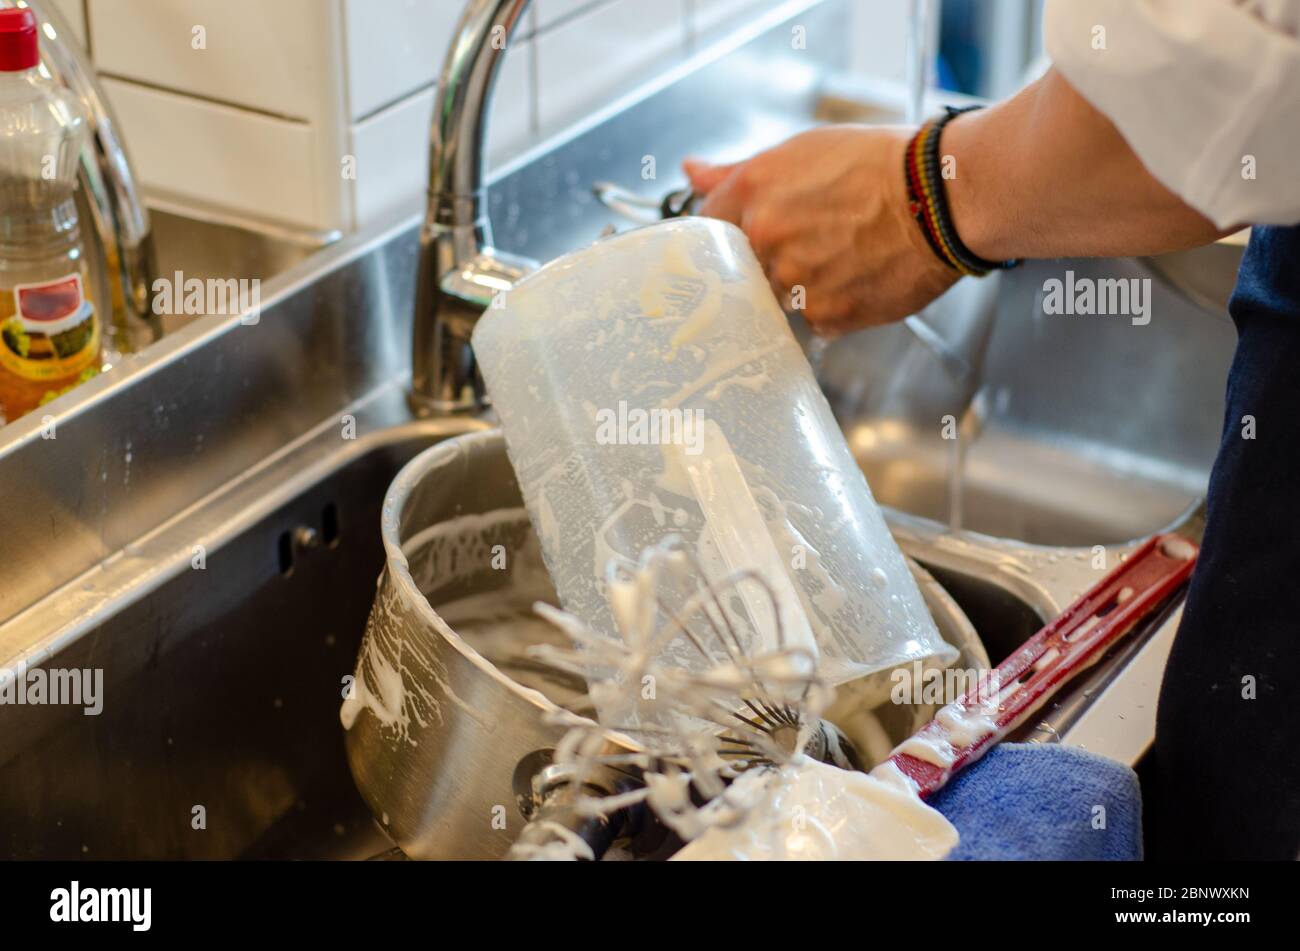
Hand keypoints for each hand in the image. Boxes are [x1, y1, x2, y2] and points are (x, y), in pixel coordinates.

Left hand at [683, 125, 956, 335]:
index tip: (742, 234)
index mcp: (754, 193)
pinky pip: (814, 318)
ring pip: (778, 295)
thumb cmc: (882, 165)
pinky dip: (832, 302)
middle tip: (812, 238)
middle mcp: (767, 240)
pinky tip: (860, 275)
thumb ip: (737, 171)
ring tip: (843, 254)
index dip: (726, 231)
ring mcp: (795, 283)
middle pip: (741, 266)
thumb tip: (691, 171)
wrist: (943, 198)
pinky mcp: (827, 315)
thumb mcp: (803, 151)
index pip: (707, 226)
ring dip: (802, 281)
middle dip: (769, 256)